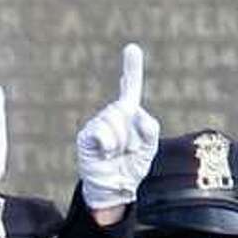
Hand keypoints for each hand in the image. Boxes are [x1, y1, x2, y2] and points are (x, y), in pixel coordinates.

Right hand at [76, 43, 159, 212]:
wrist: (114, 189)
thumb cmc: (132, 167)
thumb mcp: (150, 145)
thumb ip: (149, 125)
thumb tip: (131, 113)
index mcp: (128, 115)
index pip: (130, 89)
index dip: (131, 68)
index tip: (131, 48)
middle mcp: (111, 116)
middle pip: (125, 109)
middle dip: (132, 132)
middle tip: (128, 150)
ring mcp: (97, 125)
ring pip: (115, 120)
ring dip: (122, 141)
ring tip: (117, 154)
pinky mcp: (86, 137)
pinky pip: (102, 132)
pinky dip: (109, 144)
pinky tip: (107, 154)